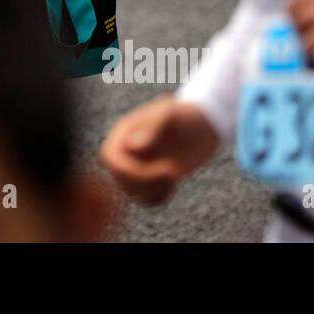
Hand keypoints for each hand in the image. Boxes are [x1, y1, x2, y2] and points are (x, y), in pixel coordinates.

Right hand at [100, 96, 217, 204]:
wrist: (202, 122)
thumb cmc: (184, 114)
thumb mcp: (169, 115)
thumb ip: (151, 128)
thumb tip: (132, 147)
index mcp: (123, 133)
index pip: (110, 157)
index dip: (129, 170)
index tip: (161, 168)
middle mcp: (125, 151)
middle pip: (119, 177)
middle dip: (145, 181)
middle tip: (172, 173)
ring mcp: (137, 166)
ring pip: (131, 191)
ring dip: (152, 191)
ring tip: (174, 177)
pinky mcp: (150, 180)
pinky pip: (145, 199)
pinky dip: (158, 197)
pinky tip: (174, 183)